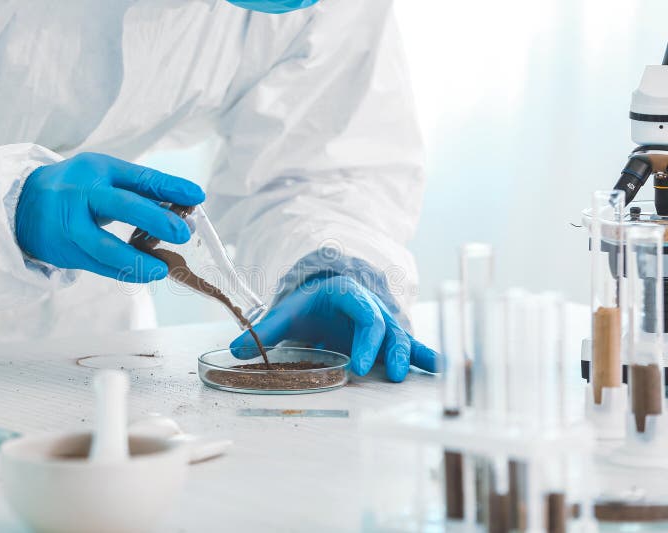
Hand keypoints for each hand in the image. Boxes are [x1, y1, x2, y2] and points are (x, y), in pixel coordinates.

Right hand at [15, 153, 204, 281]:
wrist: (21, 205)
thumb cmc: (77, 189)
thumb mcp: (103, 177)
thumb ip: (138, 190)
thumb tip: (182, 207)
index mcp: (98, 168)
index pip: (139, 176)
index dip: (170, 185)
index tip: (198, 195)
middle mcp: (81, 192)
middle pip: (121, 206)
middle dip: (156, 219)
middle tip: (182, 233)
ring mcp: (69, 222)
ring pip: (104, 245)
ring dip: (137, 259)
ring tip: (163, 269)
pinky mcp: (64, 250)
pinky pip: (97, 265)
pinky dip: (124, 271)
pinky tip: (146, 274)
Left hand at [230, 276, 438, 381]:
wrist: (319, 295)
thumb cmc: (304, 305)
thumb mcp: (284, 315)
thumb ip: (262, 332)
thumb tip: (234, 350)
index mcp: (348, 295)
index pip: (364, 315)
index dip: (365, 340)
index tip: (358, 367)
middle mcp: (371, 306)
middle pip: (389, 326)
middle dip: (392, 350)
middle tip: (391, 376)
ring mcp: (383, 321)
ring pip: (402, 336)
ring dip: (411, 355)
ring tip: (416, 376)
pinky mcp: (387, 337)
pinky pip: (410, 344)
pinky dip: (425, 355)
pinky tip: (441, 370)